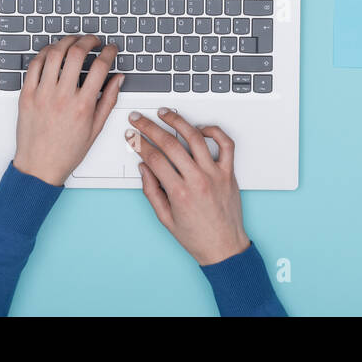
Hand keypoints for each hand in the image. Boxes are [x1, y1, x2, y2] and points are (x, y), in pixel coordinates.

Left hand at [13, 34, 122, 185]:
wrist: (39, 166)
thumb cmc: (66, 151)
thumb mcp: (95, 128)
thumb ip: (109, 100)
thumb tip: (118, 78)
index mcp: (82, 106)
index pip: (100, 67)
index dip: (109, 52)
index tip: (111, 49)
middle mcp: (62, 97)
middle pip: (77, 53)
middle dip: (89, 40)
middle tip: (94, 40)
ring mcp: (42, 94)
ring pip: (54, 54)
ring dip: (67, 41)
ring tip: (74, 41)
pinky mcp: (26, 94)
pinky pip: (34, 64)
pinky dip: (45, 53)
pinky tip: (53, 52)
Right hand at [126, 109, 250, 265]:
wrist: (224, 247)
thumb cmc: (196, 237)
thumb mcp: (165, 218)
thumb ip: (151, 191)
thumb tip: (144, 167)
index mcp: (179, 193)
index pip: (154, 158)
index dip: (139, 143)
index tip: (132, 136)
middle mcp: (198, 180)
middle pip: (170, 144)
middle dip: (150, 127)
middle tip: (140, 119)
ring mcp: (215, 174)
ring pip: (195, 137)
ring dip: (178, 121)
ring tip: (166, 113)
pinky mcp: (229, 173)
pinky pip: (226, 144)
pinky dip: (214, 131)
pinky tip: (200, 128)